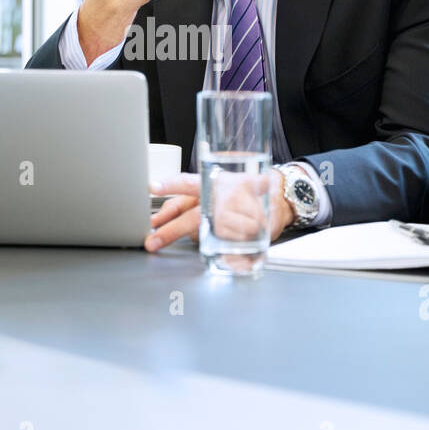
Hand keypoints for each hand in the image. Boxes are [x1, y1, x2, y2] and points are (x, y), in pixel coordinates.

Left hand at [144, 170, 293, 251]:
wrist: (277, 198)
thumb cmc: (238, 192)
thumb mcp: (211, 190)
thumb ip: (187, 201)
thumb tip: (160, 216)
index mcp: (211, 183)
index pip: (187, 183)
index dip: (169, 185)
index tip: (151, 188)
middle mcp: (222, 196)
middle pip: (191, 216)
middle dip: (169, 232)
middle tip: (152, 242)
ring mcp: (236, 214)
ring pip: (207, 234)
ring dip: (203, 238)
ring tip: (214, 232)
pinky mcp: (249, 229)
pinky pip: (226, 244)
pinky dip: (221, 246)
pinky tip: (227, 241)